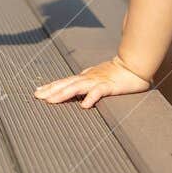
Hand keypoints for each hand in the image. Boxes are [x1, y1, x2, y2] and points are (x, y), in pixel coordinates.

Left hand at [34, 55, 151, 108]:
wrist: (134, 66)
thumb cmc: (117, 73)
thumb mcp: (98, 77)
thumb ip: (87, 83)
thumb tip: (76, 89)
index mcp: (85, 77)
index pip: (64, 82)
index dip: (50, 87)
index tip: (38, 92)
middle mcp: (88, 78)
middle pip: (66, 84)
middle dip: (51, 90)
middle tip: (37, 97)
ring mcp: (98, 81)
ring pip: (77, 87)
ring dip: (63, 93)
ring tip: (51, 101)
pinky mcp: (109, 86)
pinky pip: (99, 92)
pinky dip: (91, 98)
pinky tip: (84, 106)